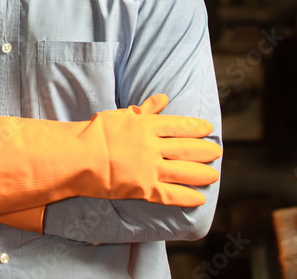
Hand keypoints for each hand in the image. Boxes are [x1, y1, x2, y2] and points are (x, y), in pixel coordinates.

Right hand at [0, 94, 221, 218]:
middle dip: (204, 150)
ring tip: (214, 174)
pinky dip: (187, 197)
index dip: (196, 128)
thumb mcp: (120, 115)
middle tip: (217, 151)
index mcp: (146, 126)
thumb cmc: (95, 133)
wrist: (79, 158)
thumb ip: (145, 110)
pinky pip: (171, 194)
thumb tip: (163, 99)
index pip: (178, 125)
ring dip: (201, 173)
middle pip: (186, 148)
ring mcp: (150, 168)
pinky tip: (199, 198)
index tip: (208, 129)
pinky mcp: (145, 189)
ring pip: (184, 172)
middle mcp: (152, 146)